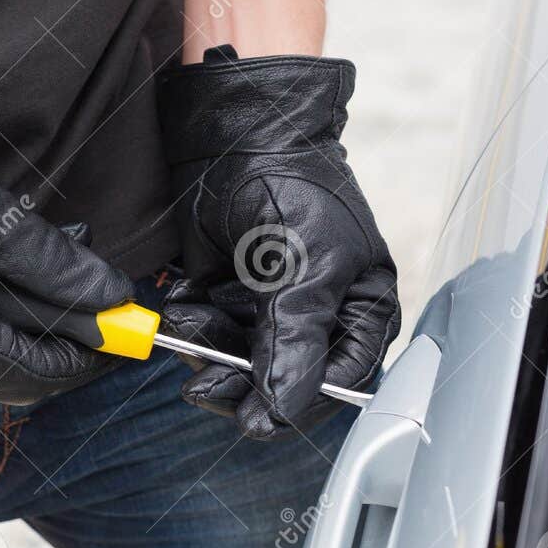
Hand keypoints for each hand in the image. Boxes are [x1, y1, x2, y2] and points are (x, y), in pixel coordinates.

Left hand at [157, 46, 399, 439]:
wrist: (233, 132)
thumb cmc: (290, 183)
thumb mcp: (303, 265)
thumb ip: (294, 339)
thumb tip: (283, 410)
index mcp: (363, 310)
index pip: (337, 384)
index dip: (296, 404)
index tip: (255, 415)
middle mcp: (320, 318)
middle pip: (282, 382)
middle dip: (239, 378)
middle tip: (204, 378)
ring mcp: (272, 311)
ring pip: (238, 365)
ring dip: (206, 348)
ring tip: (189, 315)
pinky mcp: (228, 300)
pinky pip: (207, 339)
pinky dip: (191, 327)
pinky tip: (184, 299)